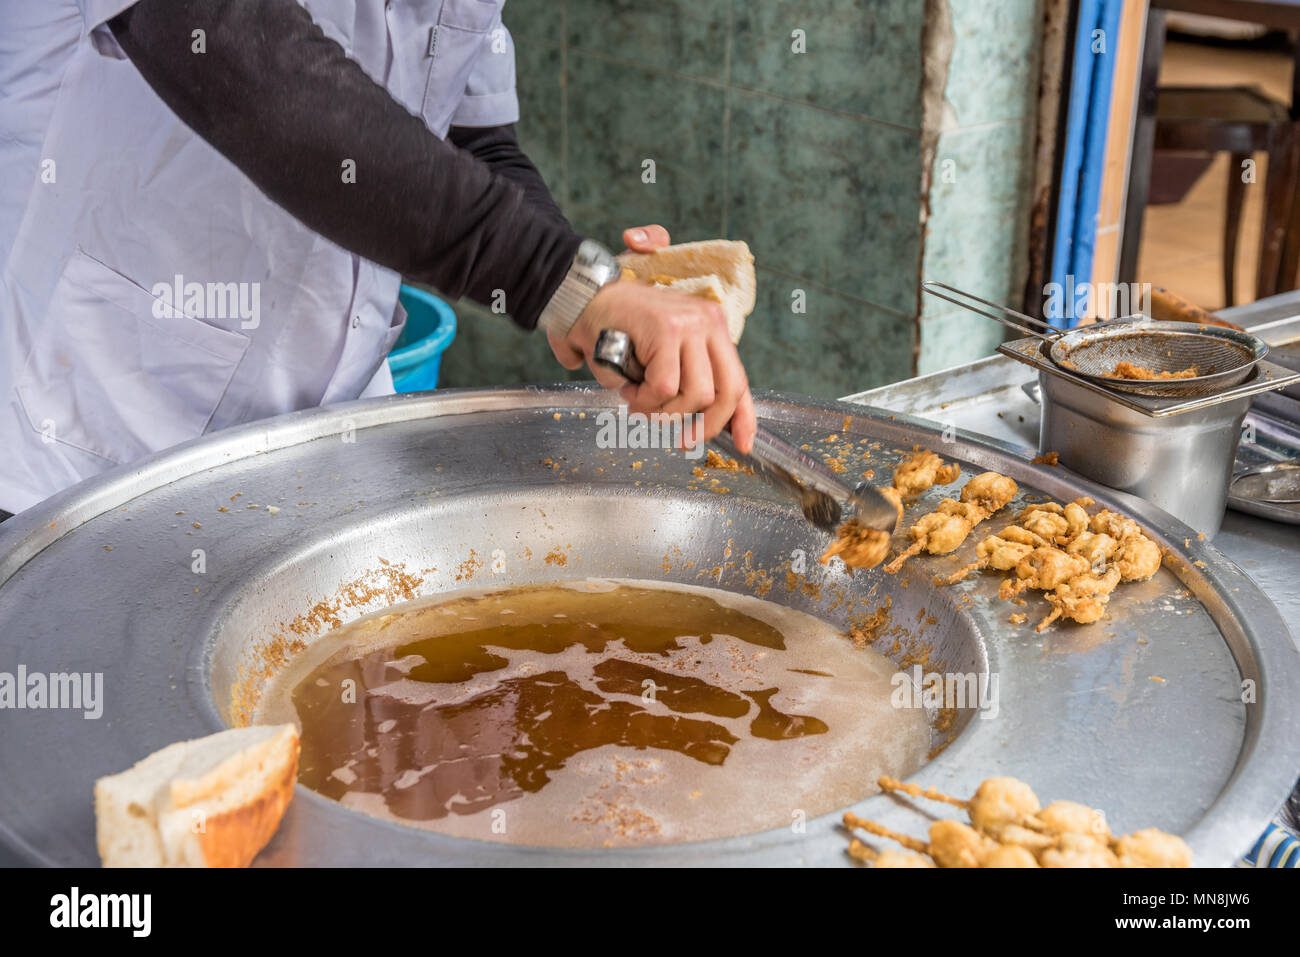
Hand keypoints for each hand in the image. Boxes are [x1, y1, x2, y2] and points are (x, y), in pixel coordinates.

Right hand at [547, 224, 756, 453]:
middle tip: (682, 440)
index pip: (738, 380)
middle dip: (704, 426)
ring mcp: (690, 323)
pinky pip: (665, 387)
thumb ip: (685, 381)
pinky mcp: (666, 329)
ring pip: (696, 395)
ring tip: (638, 400)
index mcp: (713, 329)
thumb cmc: (617, 331)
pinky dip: (645, 400)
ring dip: (664, 411)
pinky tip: (628, 389)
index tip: (742, 445)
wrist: (582, 300)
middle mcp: (708, 322)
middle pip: (726, 391)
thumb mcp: (662, 357)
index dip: (743, 418)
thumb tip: (703, 422)